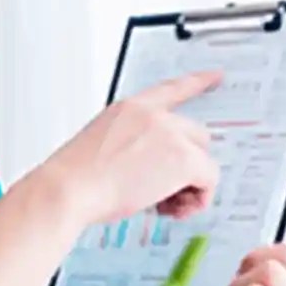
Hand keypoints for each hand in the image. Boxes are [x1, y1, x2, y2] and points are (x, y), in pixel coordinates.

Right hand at [37, 70, 222, 225]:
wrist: (69, 190)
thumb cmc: (75, 179)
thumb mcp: (101, 148)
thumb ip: (133, 148)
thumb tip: (152, 174)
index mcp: (130, 108)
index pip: (171, 88)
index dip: (197, 81)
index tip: (216, 76)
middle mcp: (154, 115)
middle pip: (196, 135)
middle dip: (187, 166)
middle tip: (168, 193)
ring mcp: (170, 134)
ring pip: (204, 160)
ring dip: (191, 187)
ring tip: (167, 206)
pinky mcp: (183, 159)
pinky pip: (209, 179)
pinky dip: (198, 199)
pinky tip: (175, 209)